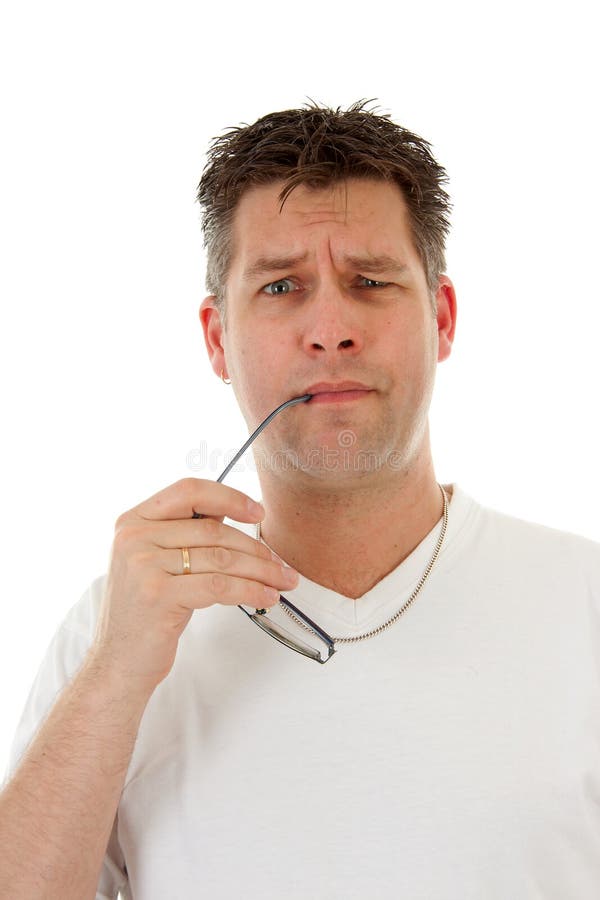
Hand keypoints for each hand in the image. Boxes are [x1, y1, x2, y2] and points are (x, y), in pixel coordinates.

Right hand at [89, 478, 298, 695]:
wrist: (118, 661)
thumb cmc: (145, 612)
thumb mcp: (155, 561)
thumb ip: (183, 534)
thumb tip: (234, 513)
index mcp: (133, 520)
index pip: (189, 491)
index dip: (229, 497)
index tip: (259, 513)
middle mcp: (134, 537)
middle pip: (212, 530)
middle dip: (255, 548)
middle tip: (281, 564)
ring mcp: (143, 565)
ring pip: (221, 558)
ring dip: (260, 570)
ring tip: (282, 581)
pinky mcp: (158, 594)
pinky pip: (219, 585)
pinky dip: (249, 590)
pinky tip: (265, 596)